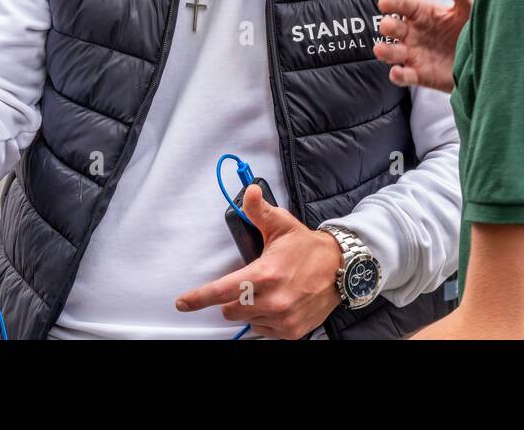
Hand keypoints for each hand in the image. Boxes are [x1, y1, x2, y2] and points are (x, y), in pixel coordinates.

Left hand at [175, 184, 342, 338]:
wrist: (341, 269)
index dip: (199, 297)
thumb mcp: (282, 225)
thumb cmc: (307, 248)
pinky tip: (279, 303)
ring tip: (269, 291)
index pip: (223, 290)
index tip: (183, 302)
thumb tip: (249, 192)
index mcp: (265, 274)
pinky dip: (266, 319)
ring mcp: (283, 319)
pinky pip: (264, 330)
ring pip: (247, 320)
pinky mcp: (291, 331)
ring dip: (251, 308)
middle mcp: (273, 300)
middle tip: (250, 283)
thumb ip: (260, 211)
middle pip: (230, 309)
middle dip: (233, 297)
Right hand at [373, 0, 473, 93]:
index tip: (384, 2)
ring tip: (381, 50)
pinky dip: (399, 76)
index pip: (404, 4)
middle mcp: (414, 33)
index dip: (393, 2)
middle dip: (388, 26)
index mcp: (423, 13)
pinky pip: (405, 76)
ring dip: (386, 52)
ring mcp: (415, 54)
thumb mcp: (467, 7)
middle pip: (394, 28)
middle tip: (388, 25)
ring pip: (393, 53)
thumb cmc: (469, 29)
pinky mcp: (420, 75)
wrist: (483, 60)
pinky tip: (398, 73)